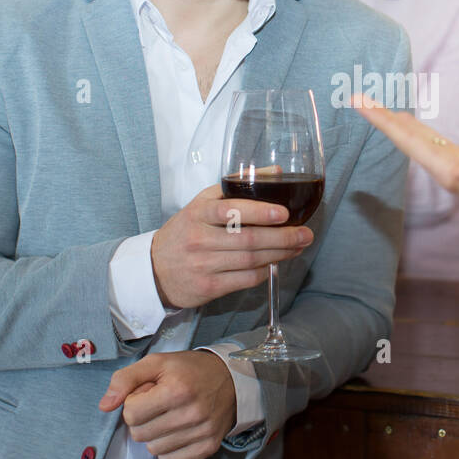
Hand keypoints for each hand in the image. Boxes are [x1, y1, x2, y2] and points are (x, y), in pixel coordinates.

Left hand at [98, 350, 237, 458]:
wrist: (233, 380)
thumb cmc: (189, 370)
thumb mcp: (157, 363)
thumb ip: (125, 379)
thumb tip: (104, 406)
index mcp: (176, 390)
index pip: (131, 414)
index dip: (134, 402)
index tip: (149, 393)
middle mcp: (190, 414)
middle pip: (139, 434)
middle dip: (142, 420)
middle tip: (159, 405)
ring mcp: (201, 433)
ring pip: (153, 450)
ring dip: (155, 435)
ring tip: (169, 417)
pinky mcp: (207, 448)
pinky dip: (168, 449)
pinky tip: (177, 432)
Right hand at [151, 184, 313, 309]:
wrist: (154, 269)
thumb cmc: (186, 232)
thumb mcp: (203, 203)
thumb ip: (237, 187)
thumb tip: (276, 171)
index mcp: (198, 212)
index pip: (230, 210)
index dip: (259, 211)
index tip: (283, 212)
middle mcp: (199, 238)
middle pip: (247, 238)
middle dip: (282, 237)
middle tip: (305, 233)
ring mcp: (203, 265)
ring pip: (250, 260)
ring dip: (280, 254)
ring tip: (298, 246)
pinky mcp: (208, 287)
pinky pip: (245, 279)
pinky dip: (264, 271)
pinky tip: (277, 262)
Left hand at [353, 94, 458, 231]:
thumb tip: (456, 166)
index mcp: (446, 169)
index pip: (406, 140)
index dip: (382, 120)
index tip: (358, 103)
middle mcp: (442, 167)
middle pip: (403, 138)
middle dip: (378, 117)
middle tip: (354, 97)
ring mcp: (448, 165)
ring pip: (413, 139)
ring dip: (390, 122)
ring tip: (372, 106)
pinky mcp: (458, 162)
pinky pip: (427, 141)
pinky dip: (410, 128)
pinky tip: (405, 122)